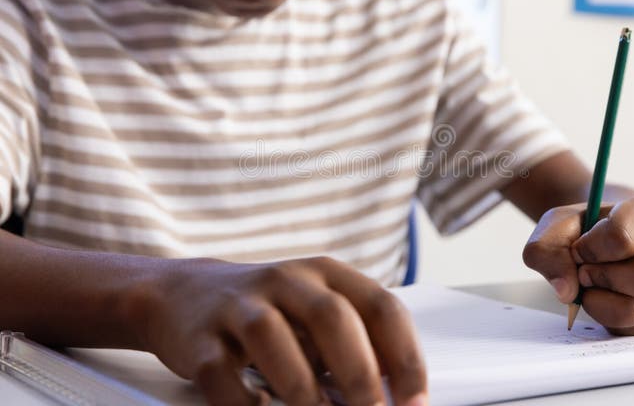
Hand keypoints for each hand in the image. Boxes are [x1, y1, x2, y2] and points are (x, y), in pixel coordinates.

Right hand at [127, 256, 427, 405]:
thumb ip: (355, 343)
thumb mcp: (316, 311)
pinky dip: (244, 404)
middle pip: (331, 318)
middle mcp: (287, 280)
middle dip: (359, 375)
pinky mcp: (200, 338)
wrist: (185, 294)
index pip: (382, 307)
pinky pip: (222, 374)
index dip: (406, 358)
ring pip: (273, 338)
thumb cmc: (269, 311)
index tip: (415, 403)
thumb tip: (398, 396)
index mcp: (326, 273)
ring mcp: (239, 305)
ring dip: (303, 391)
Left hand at [522, 193, 633, 335]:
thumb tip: (567, 291)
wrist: (605, 238)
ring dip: (599, 302)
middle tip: (585, 272)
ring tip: (593, 284)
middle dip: (602, 279)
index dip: (588, 249)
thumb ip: (547, 250)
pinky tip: (608, 297)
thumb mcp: (555, 226)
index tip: (579, 247)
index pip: (623, 237)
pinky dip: (608, 319)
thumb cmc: (586, 227)